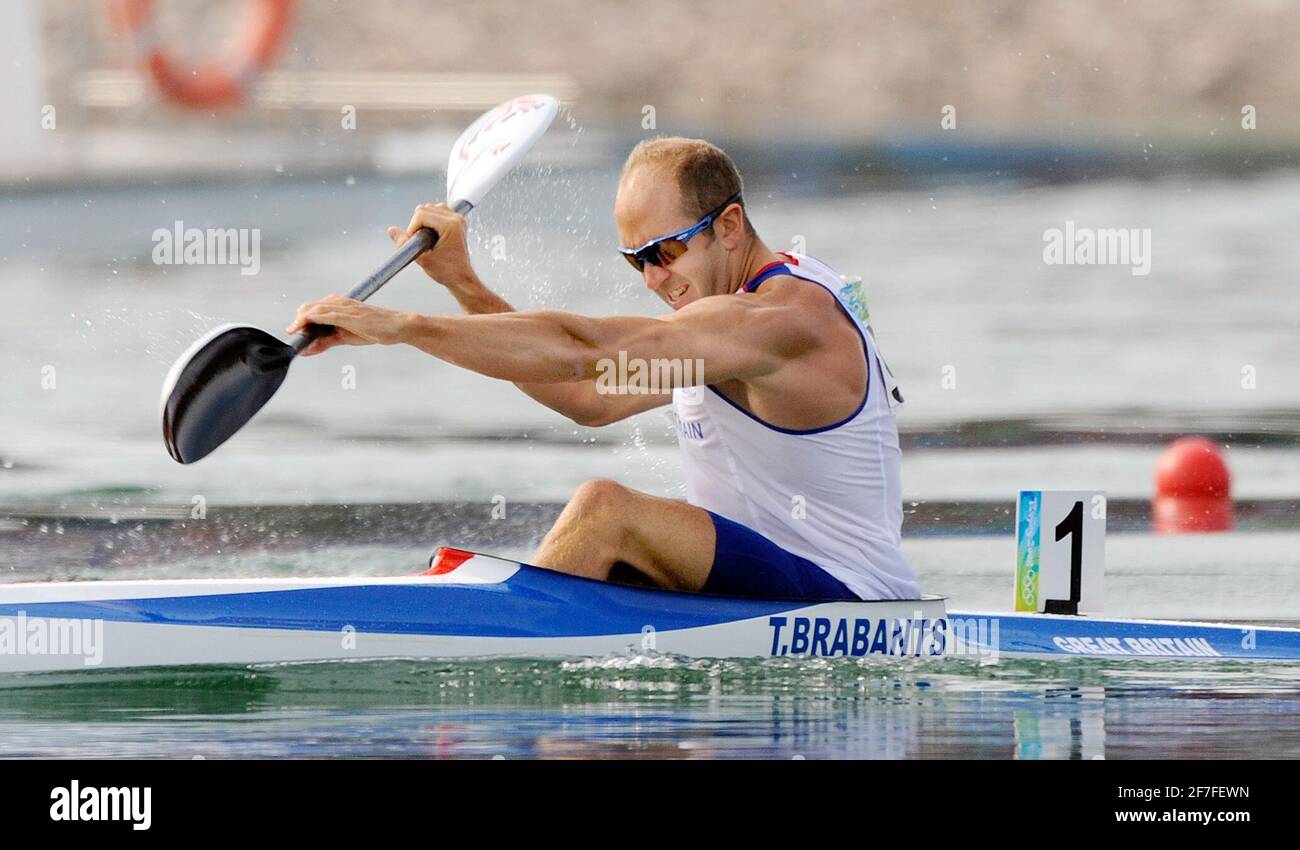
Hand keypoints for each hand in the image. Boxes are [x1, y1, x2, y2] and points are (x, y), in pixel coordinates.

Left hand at [287, 295, 411, 355]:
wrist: (397, 326)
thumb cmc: (376, 329)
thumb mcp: (346, 337)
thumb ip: (326, 342)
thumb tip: (309, 349)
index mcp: (338, 304)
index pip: (311, 309)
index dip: (299, 320)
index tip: (293, 331)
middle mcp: (338, 302)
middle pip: (308, 307)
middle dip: (297, 321)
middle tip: (293, 335)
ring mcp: (342, 307)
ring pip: (312, 310)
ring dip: (299, 321)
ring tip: (293, 332)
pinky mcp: (347, 314)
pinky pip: (323, 315)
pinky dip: (309, 321)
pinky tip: (302, 328)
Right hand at [389, 203, 477, 287]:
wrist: (461, 277)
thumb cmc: (447, 271)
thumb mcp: (422, 258)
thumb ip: (404, 243)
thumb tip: (391, 230)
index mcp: (451, 225)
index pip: (421, 214)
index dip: (412, 228)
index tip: (415, 242)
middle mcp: (456, 218)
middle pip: (425, 209)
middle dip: (417, 224)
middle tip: (421, 242)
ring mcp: (458, 218)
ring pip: (431, 208)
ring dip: (424, 222)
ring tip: (426, 239)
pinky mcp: (457, 221)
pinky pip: (438, 212)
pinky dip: (431, 220)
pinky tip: (432, 235)